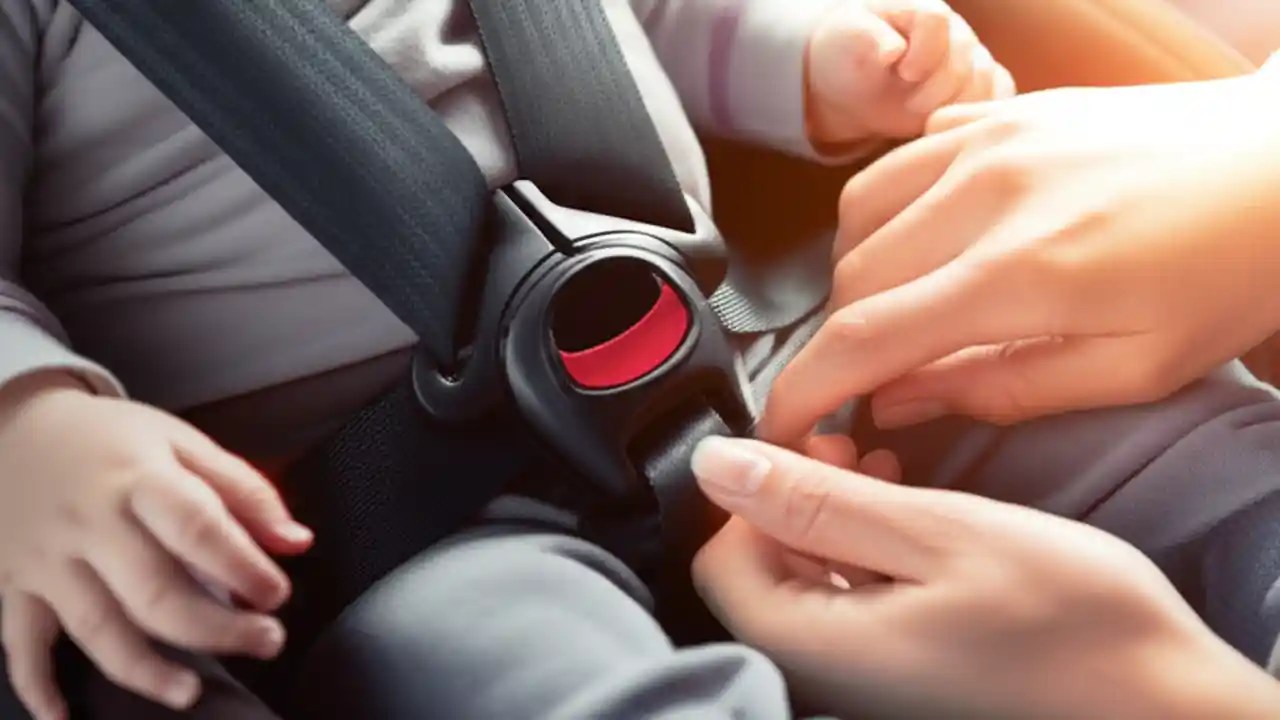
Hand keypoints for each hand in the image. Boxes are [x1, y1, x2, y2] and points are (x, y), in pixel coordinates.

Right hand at [0, 373, 312, 718]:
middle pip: (153, 590)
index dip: (243, 567)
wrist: (14, 425)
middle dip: (215, 629)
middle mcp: (91, 521)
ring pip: (97, 626)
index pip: (197, 528)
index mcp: (139, 478)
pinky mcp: (14, 584)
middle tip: (265, 642)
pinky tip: (65, 718)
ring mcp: (47, 558)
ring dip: (145, 669)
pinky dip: (39, 687)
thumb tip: (297, 542)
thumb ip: (246, 491)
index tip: (277, 594)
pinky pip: (22, 644)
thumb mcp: (182, 442)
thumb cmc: (112, 440)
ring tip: (191, 692)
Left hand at [690, 437, 1279, 718]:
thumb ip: (818, 502)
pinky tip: (909, 515)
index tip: (809, 449)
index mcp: (820, 644)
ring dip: (834, 517)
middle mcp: (830, 670)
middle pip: (762, 570)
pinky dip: (867, 549)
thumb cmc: (1072, 625)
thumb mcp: (939, 535)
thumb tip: (718, 465)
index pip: (723, 561)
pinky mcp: (905, 669)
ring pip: (808, 580)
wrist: (1165, 704)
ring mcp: (868, 675)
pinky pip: (853, 601)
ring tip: (884, 471)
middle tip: (850, 450)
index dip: (754, 494)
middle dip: (795, 497)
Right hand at [766, 60, 1279, 441]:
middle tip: (864, 383)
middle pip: (850, 281)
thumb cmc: (1232, 268)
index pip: (866, 338)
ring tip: (895, 315)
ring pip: (857, 216)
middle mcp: (984, 192)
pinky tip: (923, 243)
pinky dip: (886, 213)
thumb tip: (900, 400)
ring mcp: (986, 137)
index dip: (806, 391)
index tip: (782, 424)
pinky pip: (898, 163)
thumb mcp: (1134, 367)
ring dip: (854, 277)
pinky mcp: (997, 111)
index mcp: (1021, 271)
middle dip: (839, 344)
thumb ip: (1000, 387)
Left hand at [806, 0, 1014, 147]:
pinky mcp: (976, 87)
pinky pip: (997, 98)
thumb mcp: (845, 42)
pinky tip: (950, 127)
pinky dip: (978, 116)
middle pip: (967, 56)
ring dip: (957, 106)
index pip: (938, 22)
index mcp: (920, 10)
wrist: (851, 84)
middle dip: (937, 88)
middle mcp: (953, 31)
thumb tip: (892, 50)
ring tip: (926, 120)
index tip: (903, 72)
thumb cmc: (847, 56)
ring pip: (985, 81)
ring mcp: (970, 59)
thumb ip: (867, 40)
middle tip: (910, 106)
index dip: (923, 52)